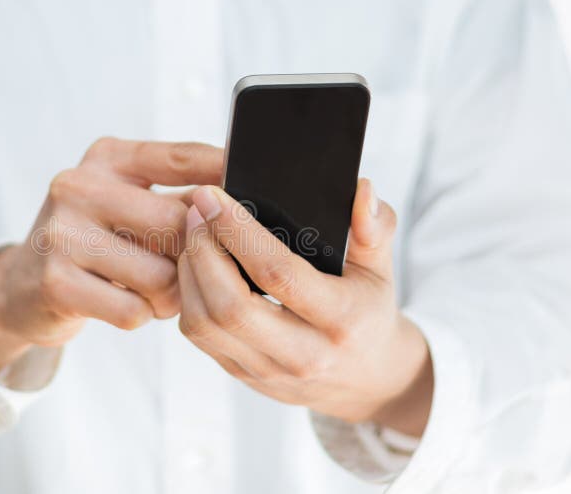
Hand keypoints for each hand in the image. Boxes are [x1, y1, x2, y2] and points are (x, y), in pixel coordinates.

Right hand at [0, 137, 222, 373]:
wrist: (22, 287)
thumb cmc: (93, 241)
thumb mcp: (126, 203)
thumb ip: (178, 197)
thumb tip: (243, 205)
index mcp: (107, 158)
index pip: (182, 156)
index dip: (225, 173)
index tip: (257, 188)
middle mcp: (80, 185)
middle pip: (179, 224)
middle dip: (195, 258)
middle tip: (191, 270)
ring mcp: (63, 233)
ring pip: (161, 275)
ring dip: (170, 295)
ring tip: (156, 290)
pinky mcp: (56, 281)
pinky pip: (134, 310)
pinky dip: (142, 316)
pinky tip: (128, 304)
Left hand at [177, 179, 432, 435]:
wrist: (368, 379)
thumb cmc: (369, 311)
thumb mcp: (382, 266)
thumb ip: (376, 226)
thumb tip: (361, 191)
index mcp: (341, 320)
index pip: (277, 273)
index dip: (237, 231)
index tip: (213, 196)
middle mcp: (303, 354)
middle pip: (229, 306)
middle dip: (203, 250)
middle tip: (196, 211)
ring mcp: (269, 370)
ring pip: (204, 324)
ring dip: (189, 273)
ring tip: (194, 235)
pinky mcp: (242, 375)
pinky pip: (199, 336)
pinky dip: (188, 296)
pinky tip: (196, 267)